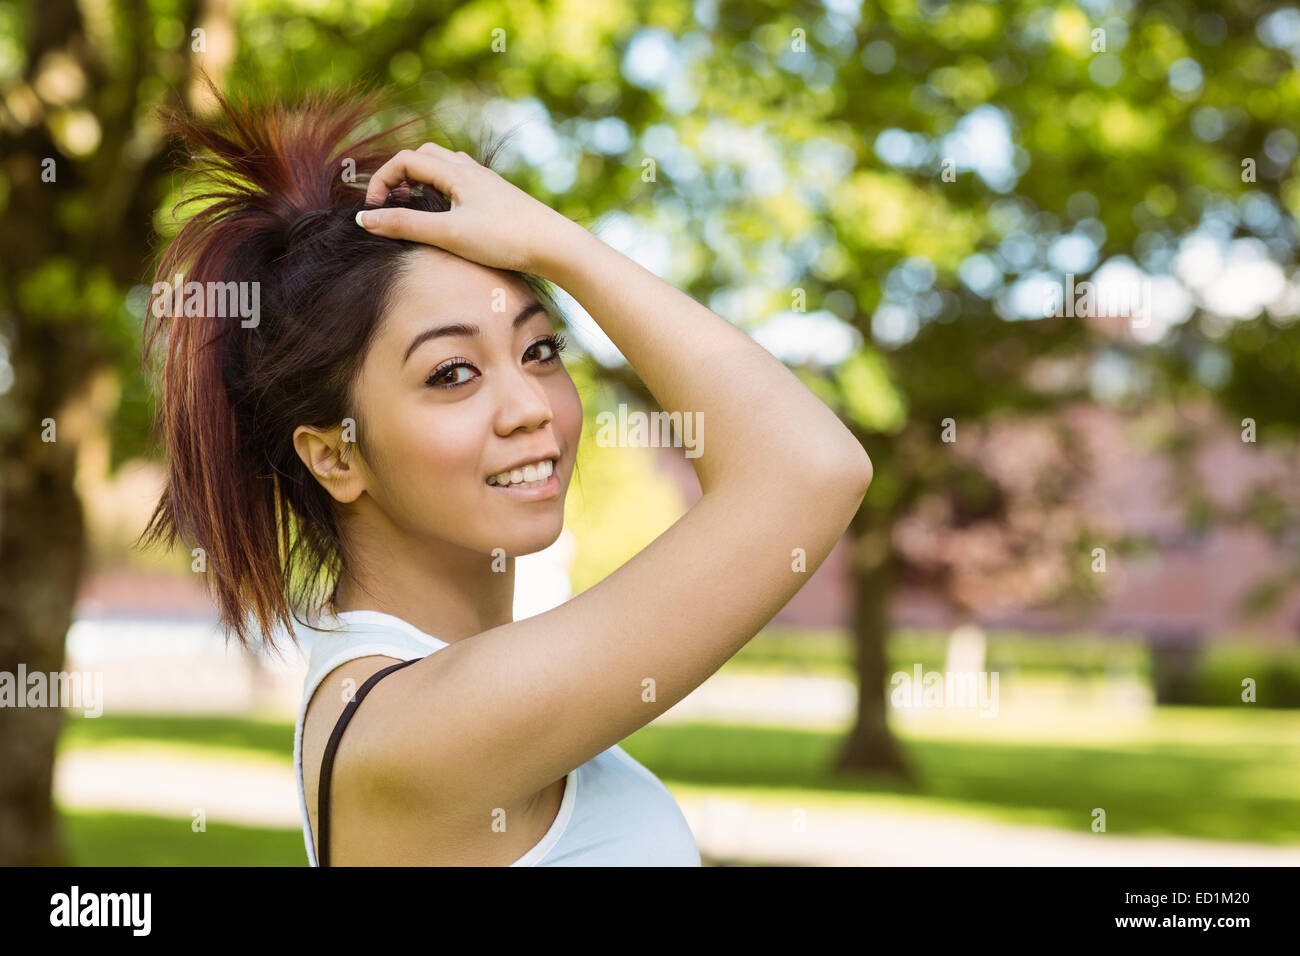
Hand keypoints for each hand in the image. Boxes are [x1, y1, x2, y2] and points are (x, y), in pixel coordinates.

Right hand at [356, 142, 575, 275]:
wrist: (555, 246)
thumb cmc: (504, 239)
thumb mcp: (449, 234)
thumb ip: (405, 226)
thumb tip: (364, 220)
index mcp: (456, 173)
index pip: (405, 160)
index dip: (382, 181)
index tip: (375, 211)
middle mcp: (472, 171)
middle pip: (425, 156)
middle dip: (401, 174)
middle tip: (393, 205)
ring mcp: (487, 183)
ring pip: (446, 167)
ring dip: (423, 180)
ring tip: (418, 208)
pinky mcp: (499, 199)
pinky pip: (463, 182)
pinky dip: (444, 190)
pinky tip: (450, 216)